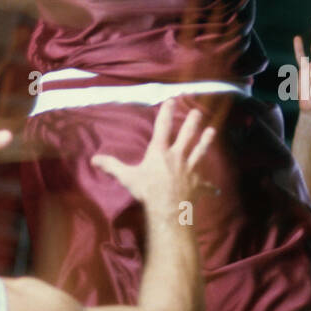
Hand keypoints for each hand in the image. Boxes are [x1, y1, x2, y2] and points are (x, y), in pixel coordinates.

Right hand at [91, 99, 214, 209]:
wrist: (168, 210)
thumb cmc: (147, 191)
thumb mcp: (127, 177)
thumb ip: (112, 166)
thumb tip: (94, 159)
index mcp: (159, 152)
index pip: (162, 127)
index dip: (166, 113)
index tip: (172, 100)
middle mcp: (177, 156)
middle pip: (186, 135)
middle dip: (192, 122)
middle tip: (197, 111)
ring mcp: (189, 169)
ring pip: (200, 152)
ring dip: (206, 141)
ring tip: (212, 131)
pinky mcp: (197, 184)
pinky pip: (205, 185)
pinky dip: (210, 188)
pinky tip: (215, 190)